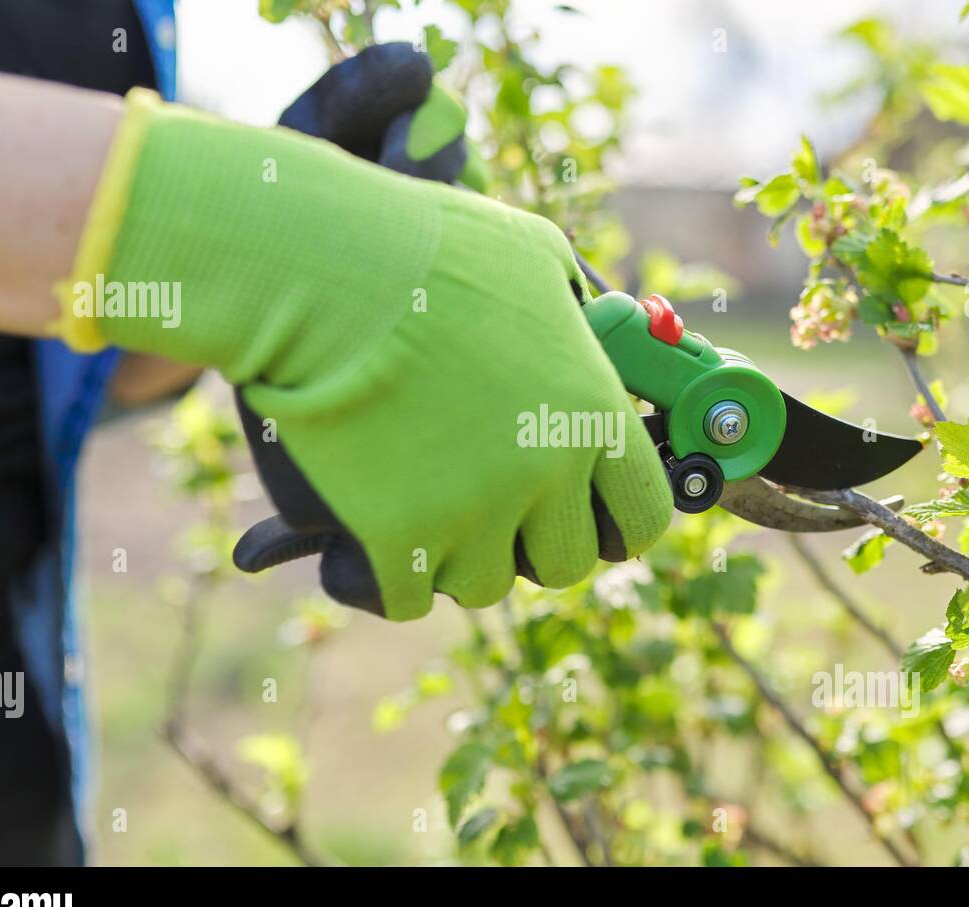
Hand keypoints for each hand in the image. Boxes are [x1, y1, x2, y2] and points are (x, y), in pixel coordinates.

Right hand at [65, 87, 672, 619]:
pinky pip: (407, 597)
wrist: (323, 270)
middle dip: (532, 543)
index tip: (592, 517)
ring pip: (483, 585)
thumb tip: (584, 316)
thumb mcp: (533, 256)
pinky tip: (375, 535)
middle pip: (564, 564)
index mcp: (591, 414)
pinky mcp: (399, 541)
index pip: (644, 514)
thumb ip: (572, 305)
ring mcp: (473, 514)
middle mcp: (545, 474)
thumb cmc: (428, 247)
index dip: (620, 522)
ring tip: (425, 503)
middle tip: (495, 509)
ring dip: (458, 556)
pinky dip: (391, 575)